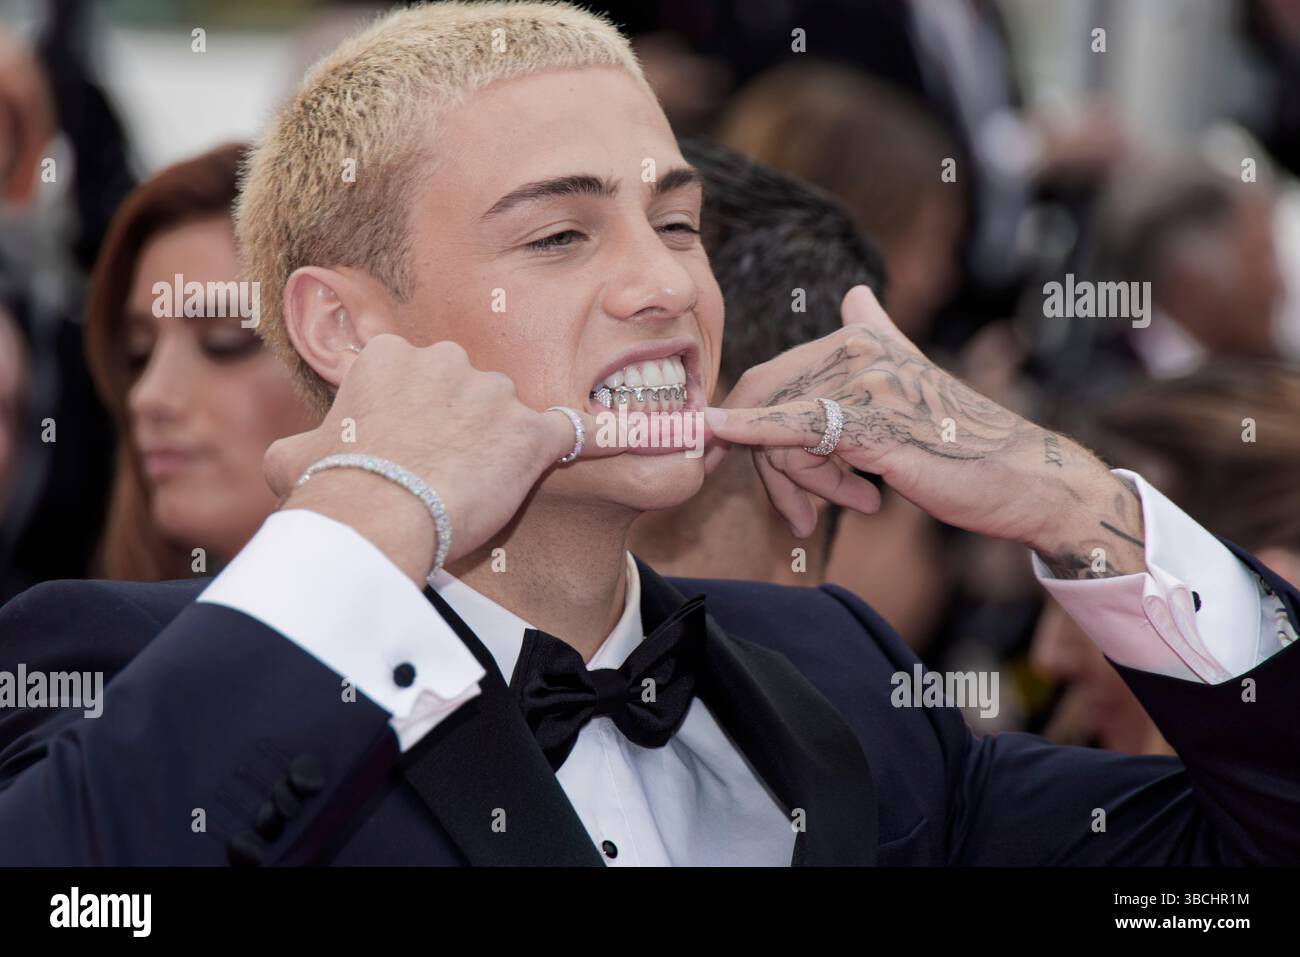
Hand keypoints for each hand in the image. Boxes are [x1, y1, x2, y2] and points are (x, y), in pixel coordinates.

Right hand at [264, 335, 617, 584]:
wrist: (375, 511)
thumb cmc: (333, 489)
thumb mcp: (296, 461)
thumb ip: (302, 449)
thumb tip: (295, 460)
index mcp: (391, 356)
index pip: (419, 376)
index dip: (420, 417)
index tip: (414, 450)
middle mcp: (448, 360)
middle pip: (472, 391)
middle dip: (467, 429)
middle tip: (449, 476)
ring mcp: (495, 394)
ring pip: (513, 416)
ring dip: (505, 450)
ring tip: (482, 493)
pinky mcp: (534, 432)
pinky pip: (580, 431)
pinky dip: (597, 444)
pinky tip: (616, 455)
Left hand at [704, 287, 1146, 578]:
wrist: (1019, 477)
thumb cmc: (959, 441)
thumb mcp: (912, 378)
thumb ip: (877, 335)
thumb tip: (854, 293)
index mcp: (860, 337)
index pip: (773, 379)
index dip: (743, 421)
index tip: (727, 456)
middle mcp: (858, 348)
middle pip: (767, 403)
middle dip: (768, 463)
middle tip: (797, 513)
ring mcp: (864, 383)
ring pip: (779, 431)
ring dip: (798, 486)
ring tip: (848, 505)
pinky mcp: (871, 423)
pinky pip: (791, 431)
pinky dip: (747, 432)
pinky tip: (716, 430)